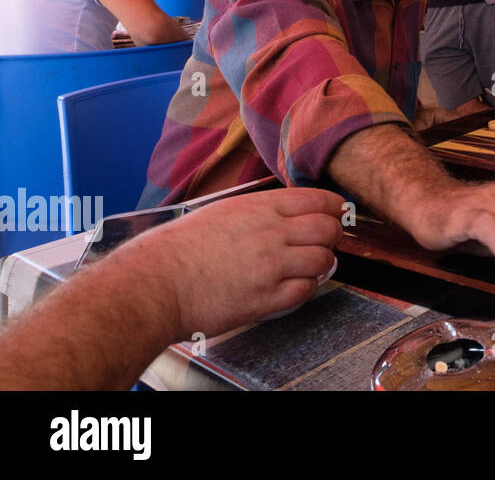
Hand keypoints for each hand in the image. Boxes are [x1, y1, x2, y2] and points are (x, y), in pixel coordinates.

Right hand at [139, 188, 344, 337]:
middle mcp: (271, 232)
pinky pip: (305, 290)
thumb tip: (288, 215)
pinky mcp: (265, 298)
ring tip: (306, 268)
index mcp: (260, 207)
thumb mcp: (223, 212)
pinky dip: (304, 288)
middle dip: (332, 236)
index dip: (334, 209)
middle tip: (324, 244)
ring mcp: (271, 265)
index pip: (319, 200)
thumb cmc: (179, 249)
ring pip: (323, 260)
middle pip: (328, 229)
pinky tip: (290, 286)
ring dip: (320, 264)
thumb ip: (260, 212)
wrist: (155, 283)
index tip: (336, 216)